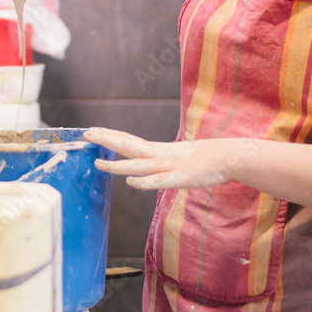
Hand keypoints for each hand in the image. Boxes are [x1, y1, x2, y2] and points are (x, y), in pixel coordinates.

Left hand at [83, 127, 240, 189]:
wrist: (227, 157)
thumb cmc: (201, 159)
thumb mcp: (175, 158)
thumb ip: (158, 162)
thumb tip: (144, 169)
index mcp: (157, 150)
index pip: (128, 140)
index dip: (109, 135)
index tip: (92, 130)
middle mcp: (158, 155)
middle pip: (127, 146)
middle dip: (105, 140)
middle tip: (85, 133)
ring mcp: (167, 166)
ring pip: (137, 165)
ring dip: (117, 164)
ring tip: (98, 163)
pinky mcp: (178, 179)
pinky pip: (158, 181)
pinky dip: (144, 181)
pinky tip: (130, 182)